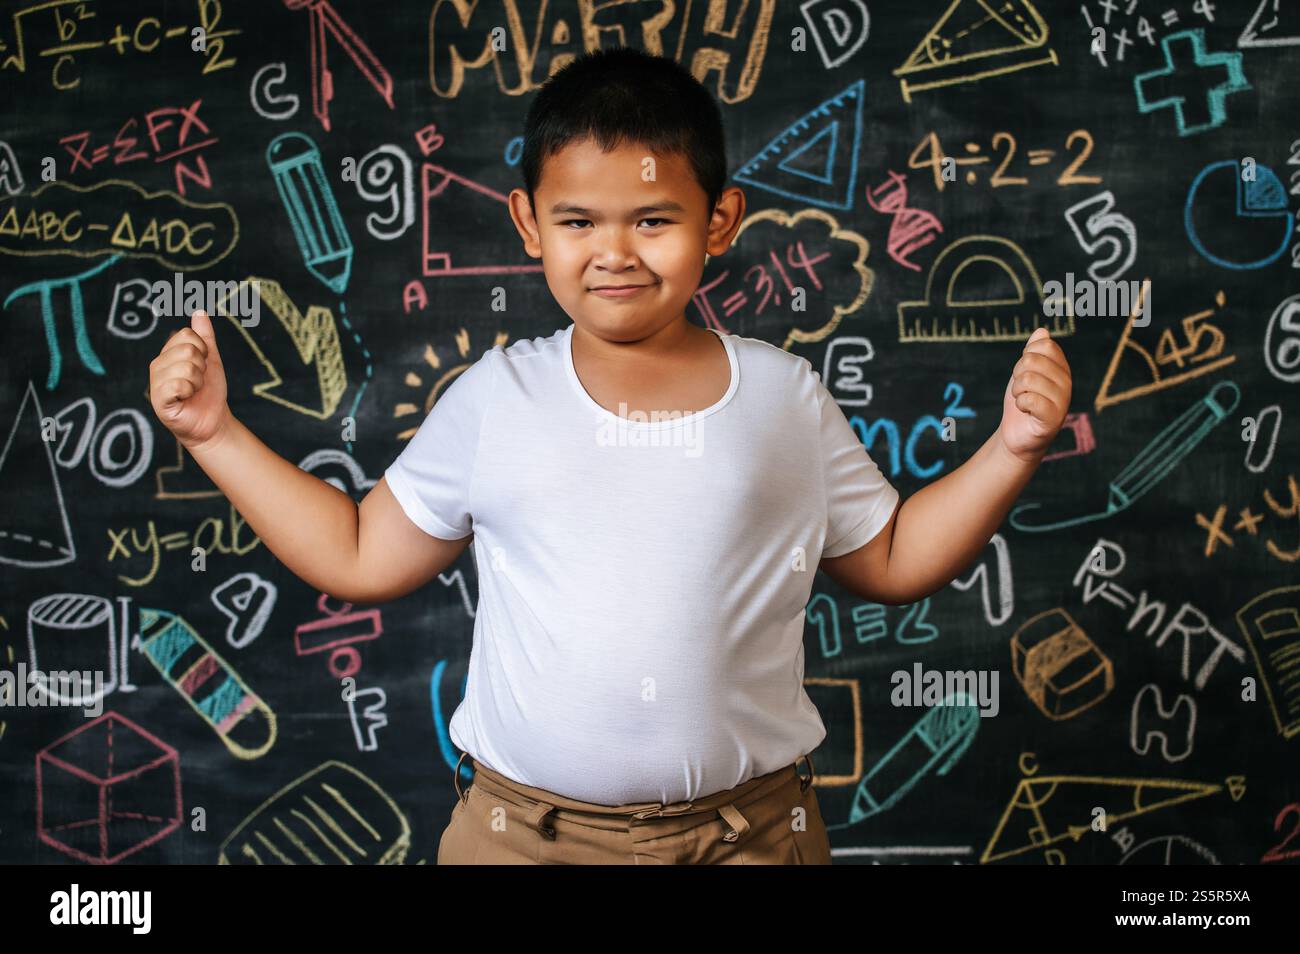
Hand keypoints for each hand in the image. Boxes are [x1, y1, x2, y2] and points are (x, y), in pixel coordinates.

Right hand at [148, 310, 230, 450]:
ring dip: (198, 381)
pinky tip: (186, 398)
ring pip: (186, 367)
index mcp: (168, 353)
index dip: (203, 350)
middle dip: (202, 367)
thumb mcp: (210, 359)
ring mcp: (156, 382)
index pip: (187, 335)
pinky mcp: (159, 400)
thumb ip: (204, 335)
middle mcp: (158, 365)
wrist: (212, 420)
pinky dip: (190, 391)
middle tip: (198, 380)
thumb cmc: (208, 390)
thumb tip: (199, 311)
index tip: (202, 365)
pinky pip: (178, 384)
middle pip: (188, 349)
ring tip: (192, 391)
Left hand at [998, 327, 1070, 462]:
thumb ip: (1034, 351)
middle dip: (1017, 375)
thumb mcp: (1024, 372)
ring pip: (1028, 379)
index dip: (1025, 356)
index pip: (1044, 345)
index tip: (1025, 373)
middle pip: (1032, 360)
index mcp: (1062, 369)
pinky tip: (1026, 411)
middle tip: (1022, 390)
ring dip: (1017, 391)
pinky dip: (1020, 404)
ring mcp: (1062, 401)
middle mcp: (1067, 383)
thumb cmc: (1022, 401)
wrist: (1017, 434)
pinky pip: (1029, 399)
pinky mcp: (1053, 418)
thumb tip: (1042, 331)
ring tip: (1023, 400)